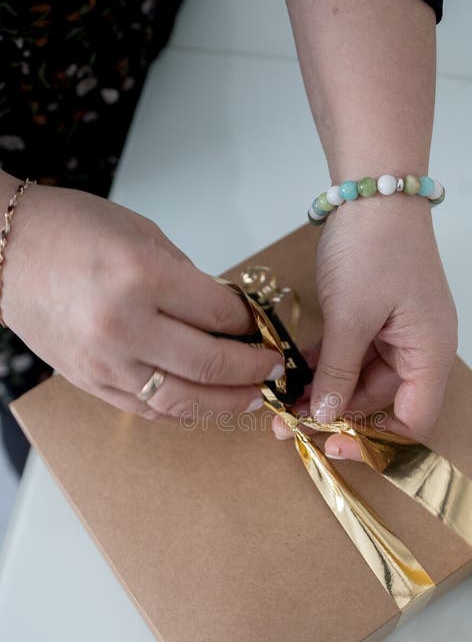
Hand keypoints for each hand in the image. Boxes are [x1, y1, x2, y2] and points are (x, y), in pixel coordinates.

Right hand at [1, 177, 282, 419]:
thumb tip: (227, 315)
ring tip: (253, 397)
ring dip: (227, 402)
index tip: (263, 327)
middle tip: (274, 368)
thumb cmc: (69, 230)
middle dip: (252, 370)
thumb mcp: (142, 235)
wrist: (2, 250)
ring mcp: (105, 362)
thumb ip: (189, 279)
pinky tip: (208, 405)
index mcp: (141, 277)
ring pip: (183, 400)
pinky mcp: (90, 382)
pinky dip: (185, 411)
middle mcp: (125, 326)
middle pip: (209, 364)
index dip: (250, 324)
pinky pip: (149, 409)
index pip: (219, 315)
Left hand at [272, 195, 457, 458]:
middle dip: (335, 417)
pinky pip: (350, 357)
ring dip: (323, 394)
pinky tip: (291, 377)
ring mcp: (396, 335)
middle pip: (380, 404)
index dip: (375, 443)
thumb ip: (338, 373)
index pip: (414, 422)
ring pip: (359, 382)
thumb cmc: (373, 250)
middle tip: (287, 426)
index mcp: (430, 355)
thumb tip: (323, 417)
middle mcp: (419, 351)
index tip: (331, 446)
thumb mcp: (352, 317)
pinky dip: (324, 367)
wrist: (372, 189)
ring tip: (280, 406)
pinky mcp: (374, 320)